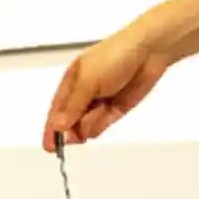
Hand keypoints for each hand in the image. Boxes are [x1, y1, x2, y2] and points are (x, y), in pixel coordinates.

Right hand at [42, 26, 171, 151]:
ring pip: (86, 125)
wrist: (149, 51)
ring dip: (88, 125)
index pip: (56, 110)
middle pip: (70, 121)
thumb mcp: (87, 80)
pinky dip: (101, 124)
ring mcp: (99, 103)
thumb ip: (72, 106)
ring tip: (101, 111)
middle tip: (74, 138)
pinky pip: (102, 124)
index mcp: (71, 82)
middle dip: (70, 130)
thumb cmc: (114, 57)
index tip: (49, 147)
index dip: (51, 129)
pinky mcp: (115, 110)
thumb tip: (57, 127)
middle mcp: (83, 94)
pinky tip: (106, 114)